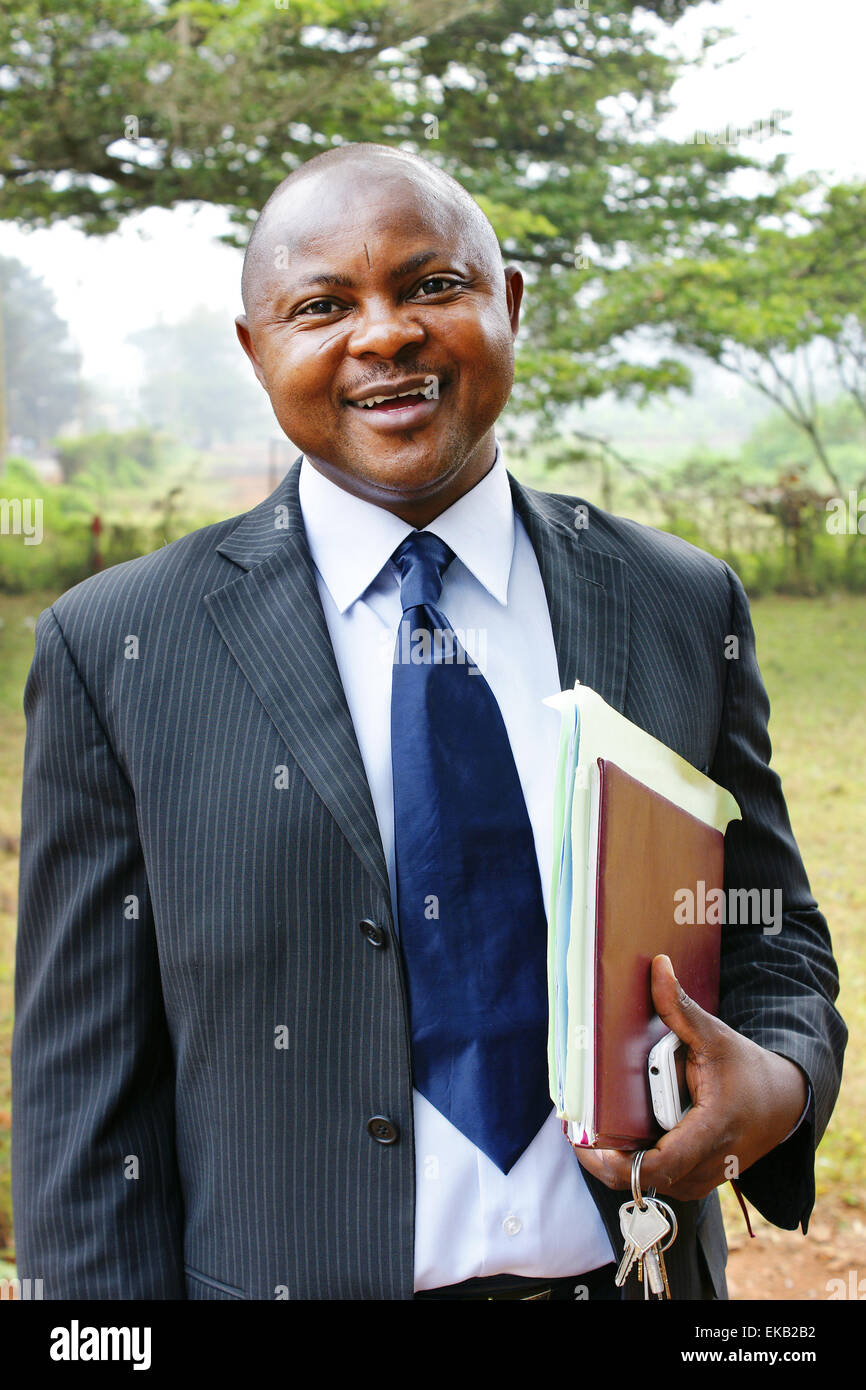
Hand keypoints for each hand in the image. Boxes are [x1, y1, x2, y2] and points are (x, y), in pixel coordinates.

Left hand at [575, 954, 808, 1201]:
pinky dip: (631, 1162)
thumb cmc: (747, 1070)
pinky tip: (611, 1134)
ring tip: (586, 1127)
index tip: (588, 1137)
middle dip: (602, 1155)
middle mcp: (705, 1165)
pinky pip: (654, 1180)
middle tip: (574, 1126)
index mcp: (711, 1131)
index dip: (618, 1160)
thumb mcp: (715, 1036)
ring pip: (644, 1183)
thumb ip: (680, 1008)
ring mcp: (700, 1179)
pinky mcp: (694, 1180)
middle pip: (640, 1178)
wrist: (783, 1104)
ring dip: (614, 1160)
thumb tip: (658, 966)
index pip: (657, 1165)